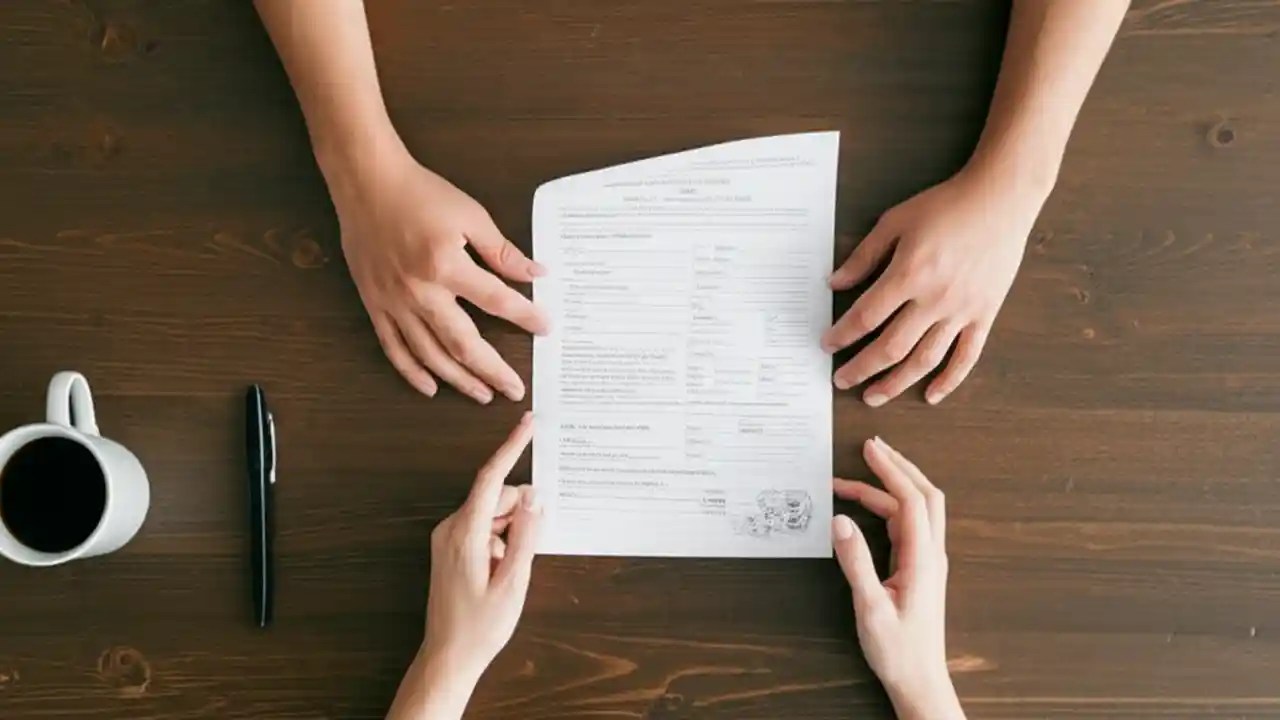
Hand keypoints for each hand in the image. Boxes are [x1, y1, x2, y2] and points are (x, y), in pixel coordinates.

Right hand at [325, 145, 547, 403]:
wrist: (367, 183)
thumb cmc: (420, 193)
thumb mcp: (470, 215)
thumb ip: (502, 251)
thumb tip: (535, 273)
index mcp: (446, 265)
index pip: (496, 300)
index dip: (524, 316)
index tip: (545, 328)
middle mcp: (420, 291)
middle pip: (463, 343)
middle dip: (492, 370)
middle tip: (514, 388)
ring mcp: (394, 302)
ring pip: (429, 354)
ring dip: (458, 379)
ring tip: (482, 394)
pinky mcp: (375, 304)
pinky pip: (393, 347)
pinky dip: (412, 372)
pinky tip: (431, 387)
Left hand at [386, 413, 542, 718]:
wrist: (448, 656)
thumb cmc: (480, 625)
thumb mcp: (513, 582)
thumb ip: (526, 535)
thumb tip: (535, 495)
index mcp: (465, 534)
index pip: (490, 479)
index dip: (511, 448)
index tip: (528, 423)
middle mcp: (451, 528)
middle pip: (495, 498)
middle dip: (519, 513)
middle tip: (525, 553)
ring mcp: (448, 537)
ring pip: (491, 513)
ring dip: (510, 531)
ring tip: (509, 571)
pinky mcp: (451, 546)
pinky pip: (483, 527)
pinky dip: (501, 538)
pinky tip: (503, 569)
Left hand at [823, 167, 1041, 405]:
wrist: (1000, 199)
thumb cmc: (946, 206)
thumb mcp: (895, 222)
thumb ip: (863, 257)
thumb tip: (835, 283)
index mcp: (909, 274)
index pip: (866, 317)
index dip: (843, 335)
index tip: (828, 345)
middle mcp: (935, 299)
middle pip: (890, 347)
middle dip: (861, 368)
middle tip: (841, 379)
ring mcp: (962, 311)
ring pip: (924, 360)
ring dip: (896, 383)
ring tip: (873, 395)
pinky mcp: (985, 315)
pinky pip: (966, 357)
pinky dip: (949, 380)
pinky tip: (931, 395)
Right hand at [832, 437, 964, 719]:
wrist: (919, 679)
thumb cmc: (897, 649)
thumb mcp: (869, 607)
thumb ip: (855, 562)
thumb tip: (840, 521)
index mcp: (922, 560)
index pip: (911, 501)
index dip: (891, 472)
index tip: (869, 450)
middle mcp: (930, 554)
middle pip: (924, 496)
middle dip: (899, 467)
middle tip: (871, 448)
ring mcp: (927, 560)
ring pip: (916, 509)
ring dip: (890, 487)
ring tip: (853, 478)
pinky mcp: (919, 568)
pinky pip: (908, 525)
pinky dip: (888, 507)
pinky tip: (866, 507)